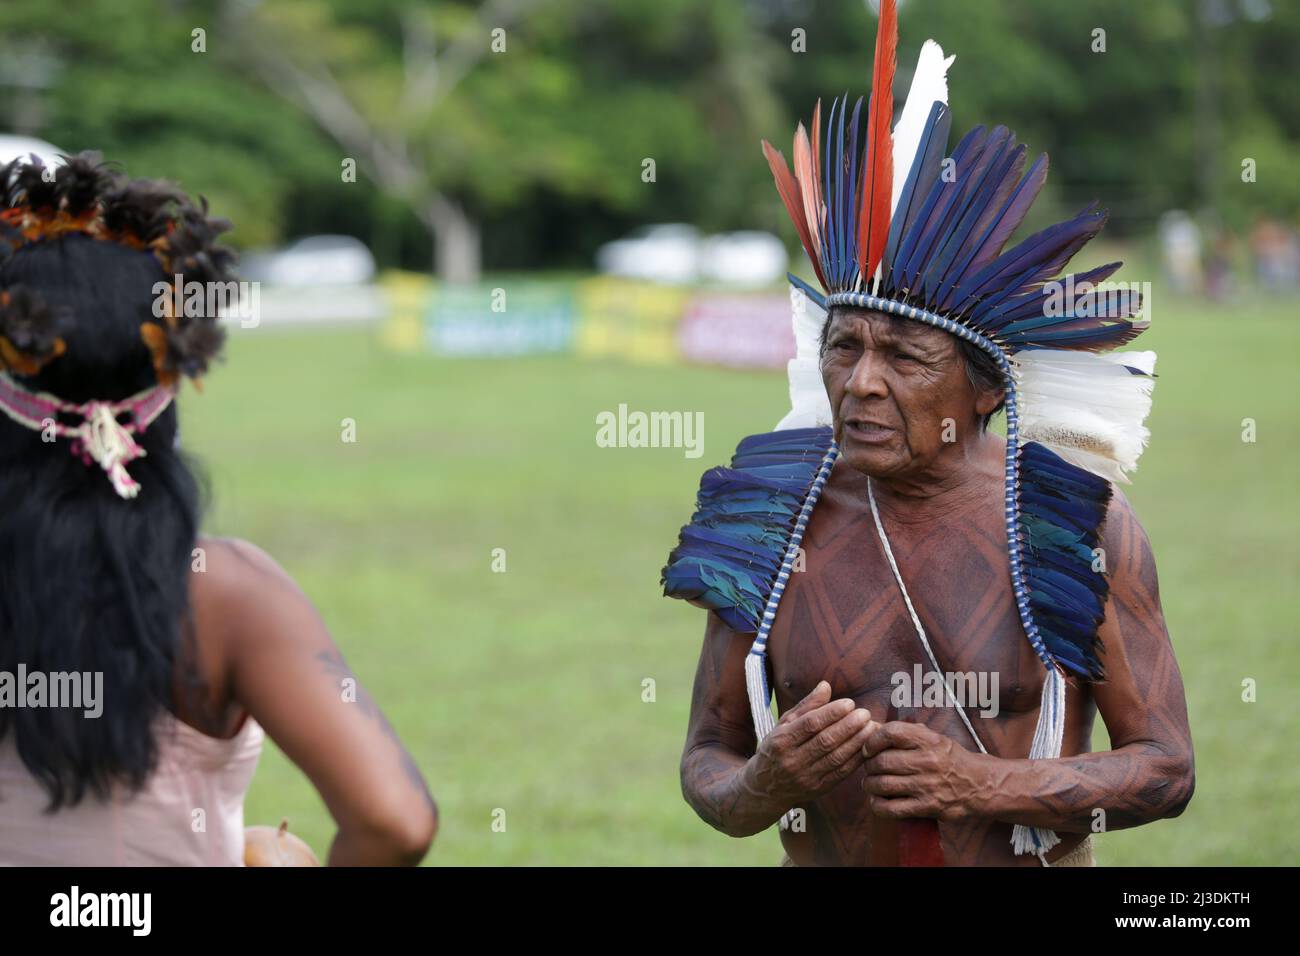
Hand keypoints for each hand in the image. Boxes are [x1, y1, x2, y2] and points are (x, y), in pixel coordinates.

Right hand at [742, 680, 877, 807]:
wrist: (766, 787)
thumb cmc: (777, 748)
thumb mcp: (783, 724)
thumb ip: (806, 706)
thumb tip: (826, 686)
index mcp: (781, 740)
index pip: (810, 724)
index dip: (831, 713)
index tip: (849, 703)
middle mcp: (792, 760)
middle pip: (825, 741)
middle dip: (848, 726)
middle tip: (865, 713)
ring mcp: (805, 777)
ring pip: (836, 758)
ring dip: (857, 741)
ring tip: (871, 727)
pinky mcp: (818, 789)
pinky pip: (841, 773)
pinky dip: (856, 758)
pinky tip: (867, 746)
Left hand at [861, 721, 987, 822]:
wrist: (980, 785)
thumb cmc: (951, 759)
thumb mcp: (935, 738)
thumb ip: (908, 732)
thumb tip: (873, 728)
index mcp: (929, 740)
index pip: (892, 732)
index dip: (873, 740)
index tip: (868, 748)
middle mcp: (928, 761)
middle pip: (883, 761)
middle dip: (869, 766)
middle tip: (869, 768)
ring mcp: (928, 786)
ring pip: (883, 785)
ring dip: (870, 785)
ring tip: (870, 784)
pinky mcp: (928, 807)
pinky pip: (893, 809)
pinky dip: (878, 805)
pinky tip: (877, 801)